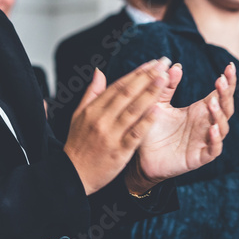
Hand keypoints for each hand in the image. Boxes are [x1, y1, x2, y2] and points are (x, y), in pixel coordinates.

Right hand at [64, 59, 171, 194]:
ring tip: (165, 79)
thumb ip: (91, 93)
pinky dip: (146, 122)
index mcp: (92, 109)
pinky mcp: (118, 152)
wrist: (73, 175)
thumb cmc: (77, 145)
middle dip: (147, 77)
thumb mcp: (78, 116)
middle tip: (163, 64)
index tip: (152, 63)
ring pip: (133, 110)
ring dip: (150, 93)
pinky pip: (135, 134)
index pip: (118, 86)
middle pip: (127, 94)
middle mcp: (101, 119)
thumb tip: (99, 71)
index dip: (137, 73)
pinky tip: (159, 110)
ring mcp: (110, 135)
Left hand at [126, 62, 236, 194]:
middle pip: (225, 108)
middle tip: (221, 80)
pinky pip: (213, 149)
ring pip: (222, 128)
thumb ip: (166, 87)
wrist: (141, 156)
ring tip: (212, 103)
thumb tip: (175, 66)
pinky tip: (212, 129)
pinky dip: (215, 140)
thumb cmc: (152, 129)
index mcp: (199, 110)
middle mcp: (206, 124)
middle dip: (226, 94)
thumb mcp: (158, 104)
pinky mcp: (199, 157)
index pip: (219, 94)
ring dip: (219, 115)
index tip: (229, 66)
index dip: (227, 81)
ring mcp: (204, 141)